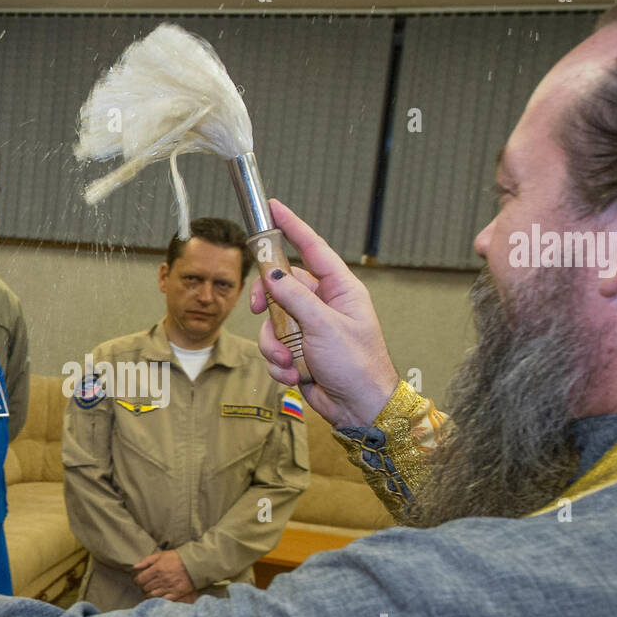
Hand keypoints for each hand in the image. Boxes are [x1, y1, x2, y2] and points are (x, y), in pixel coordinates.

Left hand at [132, 549, 195, 601]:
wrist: (194, 564)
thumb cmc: (177, 558)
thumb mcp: (161, 555)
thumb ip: (147, 561)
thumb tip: (135, 566)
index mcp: (156, 569)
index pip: (140, 579)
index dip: (138, 581)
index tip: (139, 580)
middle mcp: (161, 580)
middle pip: (145, 588)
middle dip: (144, 587)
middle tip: (146, 585)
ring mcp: (168, 588)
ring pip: (152, 595)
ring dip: (149, 594)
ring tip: (151, 591)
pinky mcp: (176, 594)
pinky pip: (163, 600)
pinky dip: (158, 600)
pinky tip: (158, 597)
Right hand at [250, 199, 399, 426]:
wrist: (360, 408)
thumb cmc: (357, 364)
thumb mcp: (325, 326)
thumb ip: (296, 298)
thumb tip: (273, 275)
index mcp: (340, 289)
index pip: (313, 249)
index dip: (292, 227)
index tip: (273, 208)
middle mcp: (323, 305)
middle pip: (281, 287)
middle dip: (266, 303)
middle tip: (256, 310)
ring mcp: (309, 329)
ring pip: (272, 322)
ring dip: (274, 345)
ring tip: (289, 362)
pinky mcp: (299, 352)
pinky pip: (275, 348)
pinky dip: (279, 363)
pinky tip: (294, 375)